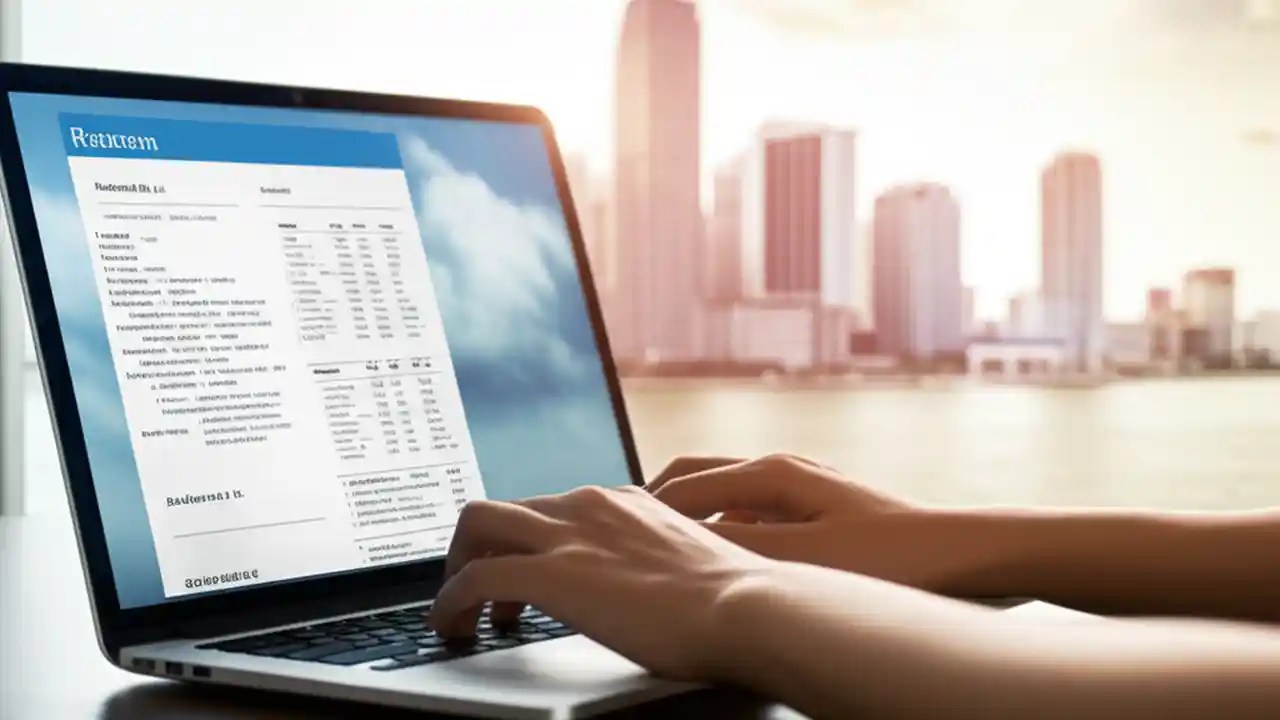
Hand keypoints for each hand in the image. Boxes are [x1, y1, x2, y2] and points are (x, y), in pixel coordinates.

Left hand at [426, 486, 775, 680]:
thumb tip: (656, 593)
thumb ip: (658, 564)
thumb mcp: (688, 564)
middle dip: (482, 546)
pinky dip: (452, 601)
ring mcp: (567, 534)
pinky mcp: (549, 573)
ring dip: (460, 566)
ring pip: (478, 524)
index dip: (529, 541)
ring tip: (464, 611)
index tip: (526, 569)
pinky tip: (452, 626)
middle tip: (483, 589)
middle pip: (505, 507)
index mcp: (623, 502)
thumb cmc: (734, 601)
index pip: (553, 506)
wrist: (745, 609)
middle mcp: (590, 505)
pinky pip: (473, 577)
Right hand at [649, 454, 955, 591]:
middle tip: (622, 533)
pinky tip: (726, 560)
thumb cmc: (891, 556)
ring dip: (692, 516)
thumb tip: (674, 538)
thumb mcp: (803, 558)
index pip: (682, 486)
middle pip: (696, 475)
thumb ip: (736, 547)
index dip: (641, 510)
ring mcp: (801, 486)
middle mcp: (781, 469)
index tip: (605, 531)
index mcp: (771, 473)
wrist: (963, 552)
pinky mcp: (818, 507)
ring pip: (724, 495)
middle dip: (657, 502)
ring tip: (664, 550)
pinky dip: (725, 528)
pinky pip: (752, 512)